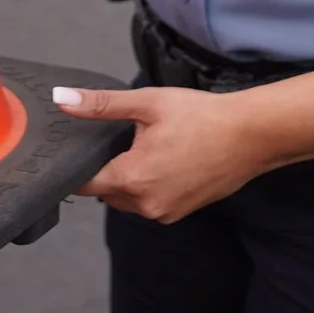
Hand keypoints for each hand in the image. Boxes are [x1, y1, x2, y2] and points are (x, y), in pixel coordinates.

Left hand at [52, 83, 271, 223]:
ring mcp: (165, 212)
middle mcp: (145, 204)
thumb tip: (62, 99)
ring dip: (130, 179)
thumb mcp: (147, 103)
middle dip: (109, 168)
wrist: (251, 136)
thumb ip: (100, 105)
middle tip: (127, 139)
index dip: (80, 164)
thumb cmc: (201, 117)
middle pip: (107, 191)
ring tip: (150, 148)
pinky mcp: (182, 212)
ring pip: (129, 199)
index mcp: (131, 179)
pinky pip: (151, 203)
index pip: (85, 183)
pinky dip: (151, 186)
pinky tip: (167, 161)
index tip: (86, 147)